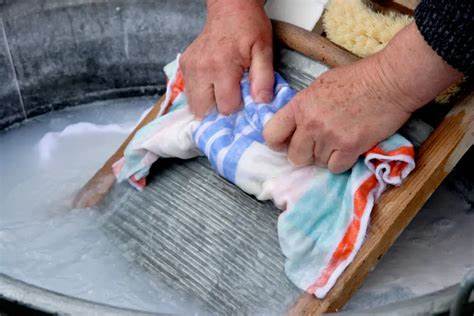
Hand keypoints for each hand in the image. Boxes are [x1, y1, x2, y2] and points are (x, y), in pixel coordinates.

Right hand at [180, 0, 273, 117]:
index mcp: (221, 66)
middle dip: (220, 110)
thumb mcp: (264, 50)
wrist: (230, 8)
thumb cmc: (248, 26)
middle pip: (204, 111)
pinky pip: (190, 93)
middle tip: (232, 96)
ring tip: (223, 89)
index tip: (245, 97)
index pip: (226, 108)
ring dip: (209, 103)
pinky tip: (214, 83)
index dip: (238, 107)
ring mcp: (189, 68)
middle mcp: (201, 69)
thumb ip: (264, 79)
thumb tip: (261, 102)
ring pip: (194, 105)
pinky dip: (202, 94)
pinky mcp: (184, 66)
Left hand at [263, 23, 461, 172]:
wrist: (390, 80)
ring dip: (327, 157)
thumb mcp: (320, 86)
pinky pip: (336, 168)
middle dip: (305, 154)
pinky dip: (343, 162)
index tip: (288, 143)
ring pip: (317, 163)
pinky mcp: (350, 147)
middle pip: (294, 156)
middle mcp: (310, 123)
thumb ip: (305, 107)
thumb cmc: (358, 78)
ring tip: (340, 141)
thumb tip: (296, 126)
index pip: (271, 134)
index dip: (278, 143)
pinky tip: (350, 148)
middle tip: (319, 146)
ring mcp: (329, 136)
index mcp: (299, 105)